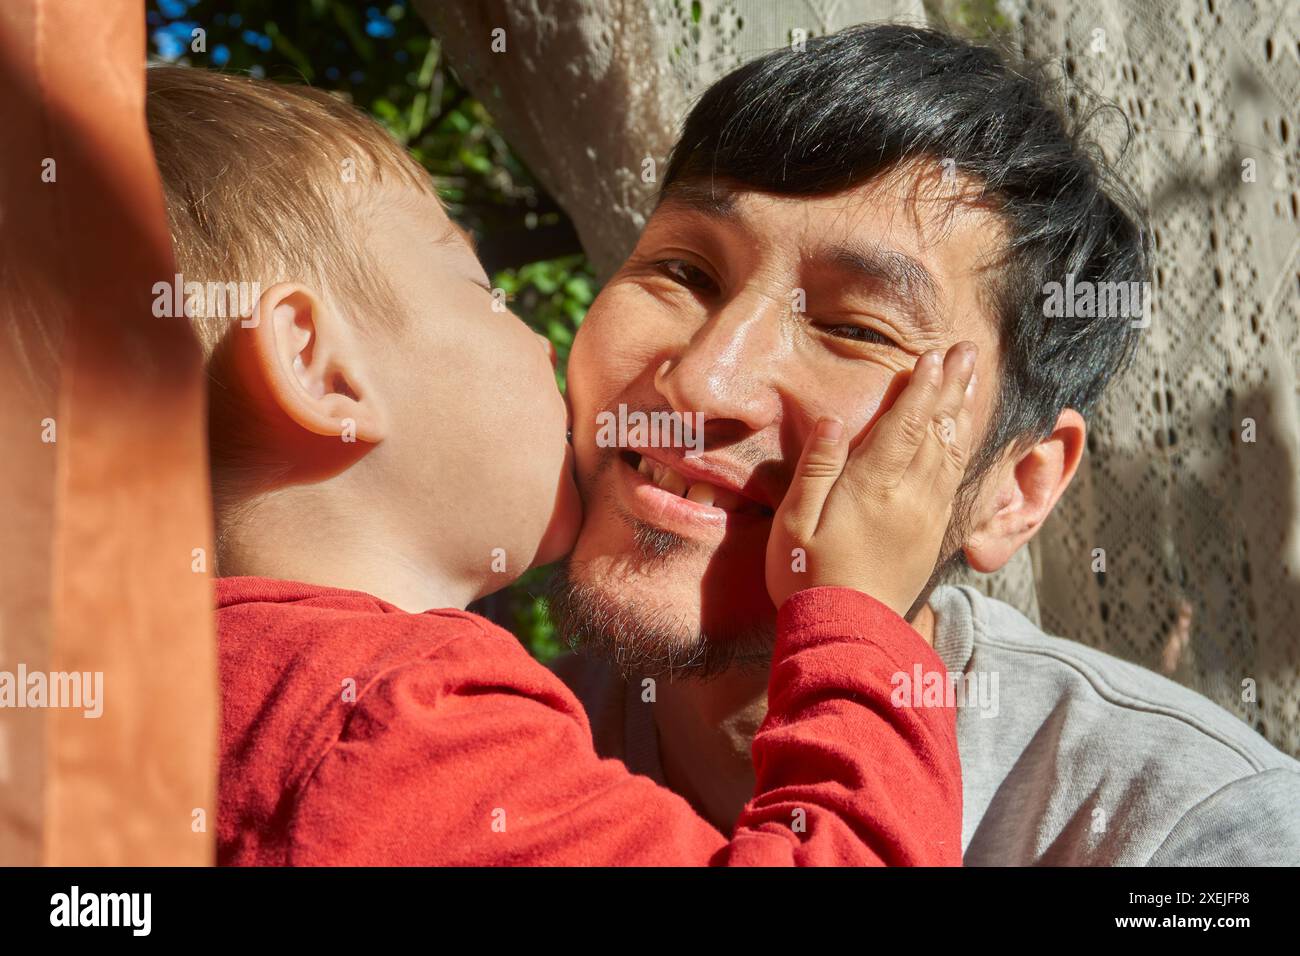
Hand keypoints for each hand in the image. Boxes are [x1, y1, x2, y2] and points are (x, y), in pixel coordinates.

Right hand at [765, 342, 978, 617]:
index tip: (934, 354)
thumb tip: (833, 420)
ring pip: (952, 452)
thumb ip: (817, 468)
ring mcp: (926, 516)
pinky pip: (955, 480)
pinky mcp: (933, 535)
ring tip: (972, 380)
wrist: (846, 632)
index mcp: (874, 486)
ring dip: (962, 412)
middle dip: (952, 386)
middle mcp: (910, 496)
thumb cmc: (808, 577)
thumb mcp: (795, 521)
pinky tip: (961, 436)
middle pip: (938, 429)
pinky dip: (961, 449)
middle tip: (967, 351)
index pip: (905, 423)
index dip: (921, 386)